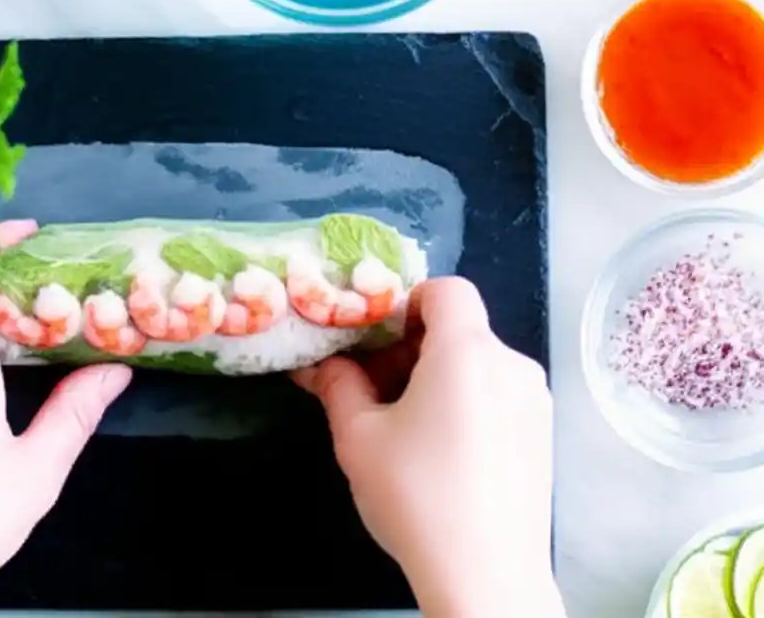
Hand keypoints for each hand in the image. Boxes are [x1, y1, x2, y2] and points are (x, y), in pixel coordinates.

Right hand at [292, 278, 563, 617]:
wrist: (485, 574)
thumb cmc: (416, 496)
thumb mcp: (357, 438)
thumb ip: (338, 387)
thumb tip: (321, 365)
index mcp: (467, 352)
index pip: (446, 289)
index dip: (406, 302)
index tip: (374, 339)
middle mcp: (511, 365)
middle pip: (460, 329)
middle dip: (410, 347)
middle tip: (369, 387)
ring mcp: (534, 402)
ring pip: (478, 365)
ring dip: (436, 378)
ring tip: (400, 427)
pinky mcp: (541, 436)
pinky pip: (497, 396)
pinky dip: (464, 405)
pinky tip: (438, 452)